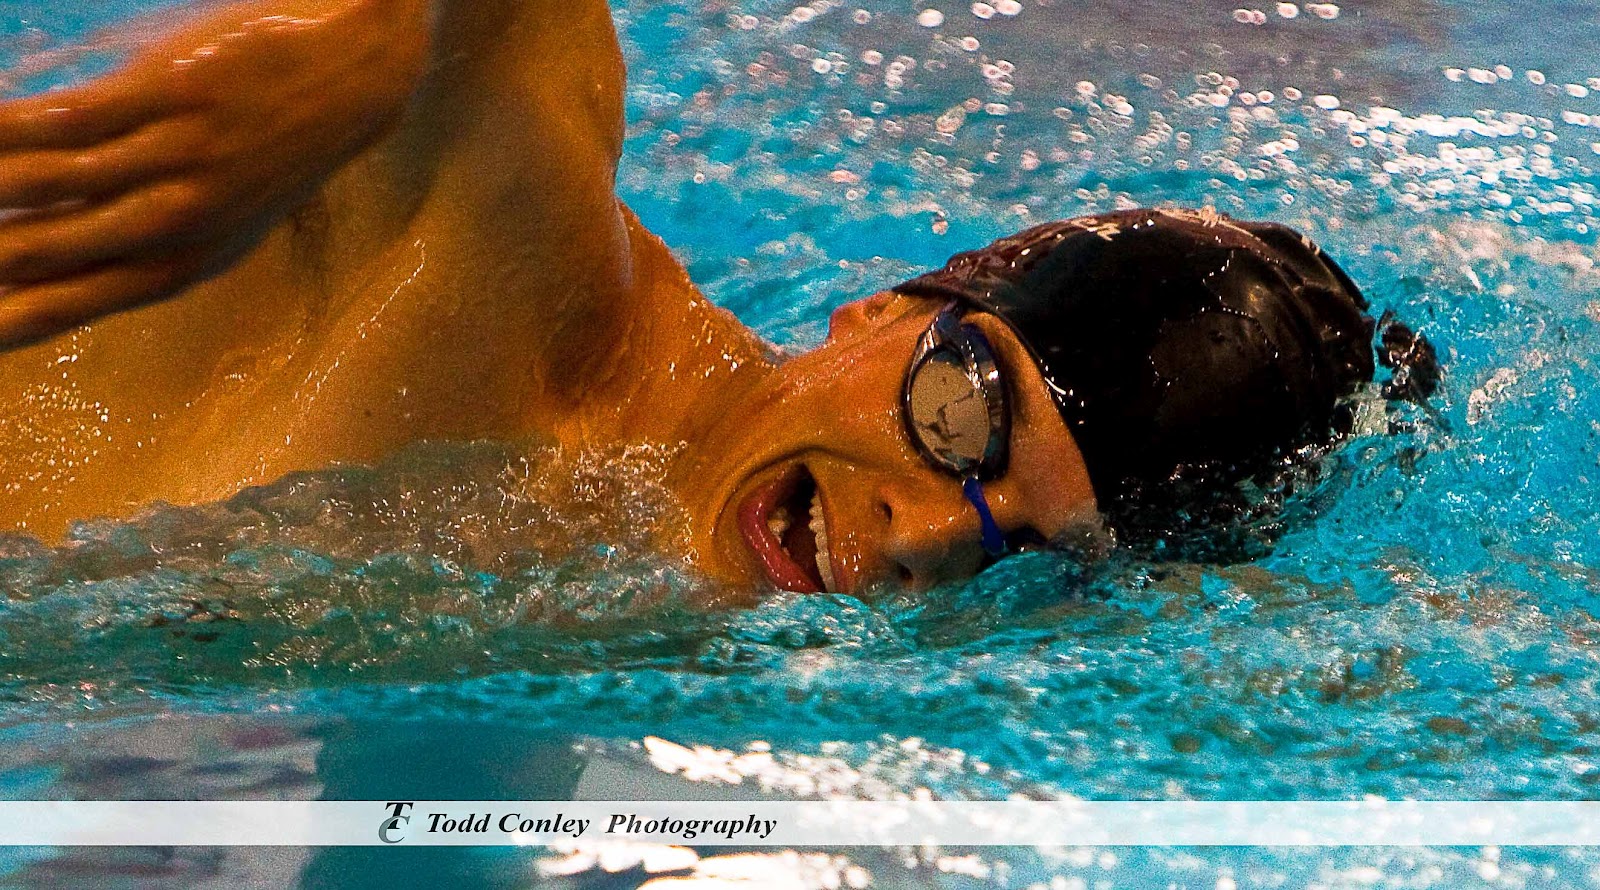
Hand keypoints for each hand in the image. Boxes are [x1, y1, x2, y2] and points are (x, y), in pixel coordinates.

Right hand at [0, 0, 431, 348]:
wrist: (352, 82)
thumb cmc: (272, 158)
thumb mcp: (220, 229)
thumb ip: (140, 254)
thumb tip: (52, 275)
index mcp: (182, 267)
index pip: (66, 307)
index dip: (3, 321)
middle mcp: (172, 223)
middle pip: (37, 251)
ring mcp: (170, 160)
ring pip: (40, 185)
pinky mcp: (167, 96)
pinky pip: (62, 120)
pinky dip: (2, 130)